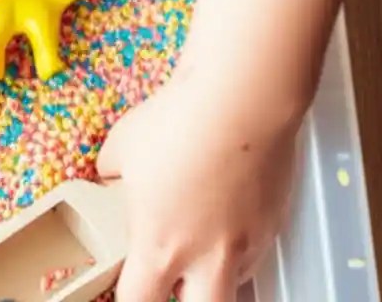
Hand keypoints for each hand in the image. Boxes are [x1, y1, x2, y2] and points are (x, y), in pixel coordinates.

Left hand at [97, 47, 301, 300]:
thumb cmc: (176, 122)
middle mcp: (206, 258)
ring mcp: (245, 245)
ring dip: (212, 279)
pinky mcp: (273, 226)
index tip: (128, 288)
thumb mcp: (119, 150)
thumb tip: (109, 181)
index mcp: (159, 246)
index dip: (129, 300)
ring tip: (198, 251)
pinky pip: (253, 256)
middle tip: (170, 284)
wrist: (241, 100)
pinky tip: (225, 221)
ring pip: (230, 288)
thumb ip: (111, 178)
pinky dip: (237, 248)